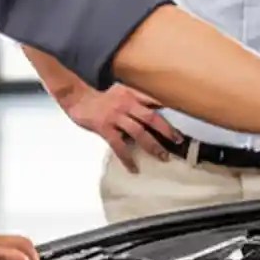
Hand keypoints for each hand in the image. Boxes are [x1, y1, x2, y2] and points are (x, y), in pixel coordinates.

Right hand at [67, 83, 182, 171]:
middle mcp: (126, 104)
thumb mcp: (121, 91)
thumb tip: (157, 108)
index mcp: (132, 94)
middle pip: (151, 117)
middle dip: (167, 130)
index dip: (170, 109)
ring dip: (152, 145)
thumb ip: (137, 99)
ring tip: (162, 156)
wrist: (77, 98)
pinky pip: (119, 146)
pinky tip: (134, 168)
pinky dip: (128, 158)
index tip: (182, 117)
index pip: (155, 101)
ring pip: (139, 132)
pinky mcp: (105, 128)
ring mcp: (116, 117)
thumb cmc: (100, 97)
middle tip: (178, 141)